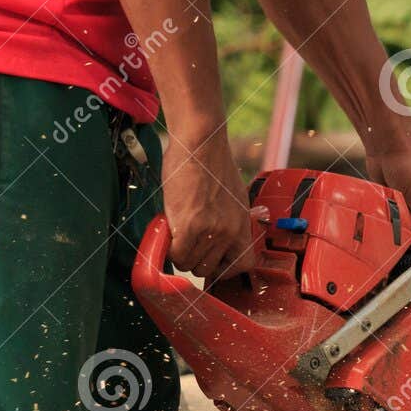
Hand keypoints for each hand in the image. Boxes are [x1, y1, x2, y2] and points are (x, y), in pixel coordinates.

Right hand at [159, 127, 257, 282]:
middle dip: (193, 259)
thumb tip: (215, 239)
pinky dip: (168, 248)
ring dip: (178, 252)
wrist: (201, 141)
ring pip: (189, 264)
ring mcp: (212, 230)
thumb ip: (226, 220)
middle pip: (207, 268)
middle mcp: (231, 231)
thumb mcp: (231, 196)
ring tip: (174, 230)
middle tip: (183, 241)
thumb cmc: (210, 163)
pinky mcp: (190, 225)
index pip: (244, 265)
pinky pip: (177, 255)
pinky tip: (166, 232)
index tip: (210, 260)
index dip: (224, 268)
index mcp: (243, 225)